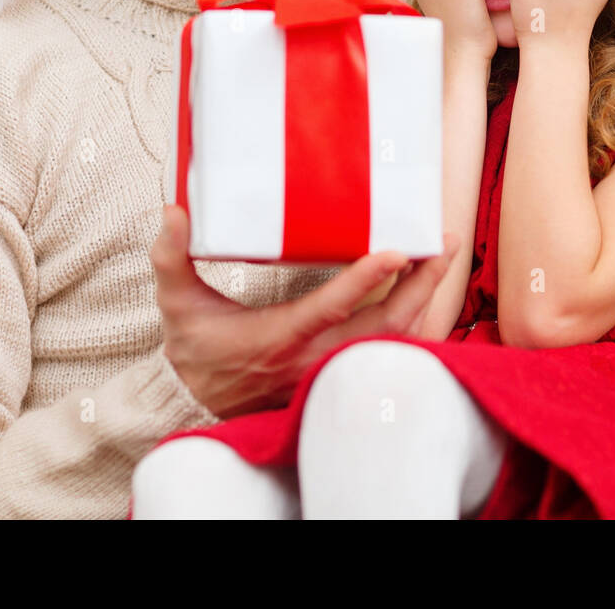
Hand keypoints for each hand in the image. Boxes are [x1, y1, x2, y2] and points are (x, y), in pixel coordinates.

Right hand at [151, 204, 460, 417]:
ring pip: (394, 339)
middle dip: (420, 284)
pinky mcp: (339, 369)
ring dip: (423, 299)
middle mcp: (315, 356)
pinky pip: (390, 347)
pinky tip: (425, 290)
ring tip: (440, 255)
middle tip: (442, 241)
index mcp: (280, 337)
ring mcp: (332, 367)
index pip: (332, 308)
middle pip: (384, 325)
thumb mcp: (177, 304)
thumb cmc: (195, 349)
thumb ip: (171, 258)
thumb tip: (174, 213)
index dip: (366, 279)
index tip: (396, 250)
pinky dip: (414, 319)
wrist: (199, 402)